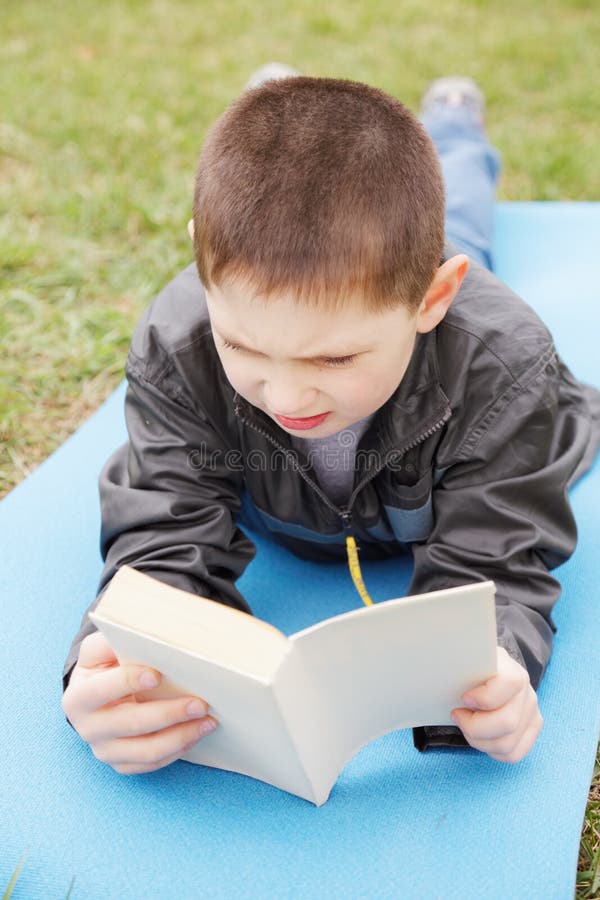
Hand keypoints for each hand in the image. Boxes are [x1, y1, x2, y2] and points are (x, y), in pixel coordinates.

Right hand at [62, 631, 217, 773]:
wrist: (96, 695)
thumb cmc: (105, 666)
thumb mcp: (100, 649)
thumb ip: (113, 639)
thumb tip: (143, 633)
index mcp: (79, 697)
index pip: (103, 690)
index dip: (130, 681)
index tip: (158, 675)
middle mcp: (87, 728)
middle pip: (131, 724)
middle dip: (169, 713)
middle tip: (200, 703)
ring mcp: (105, 750)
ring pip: (146, 750)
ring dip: (181, 736)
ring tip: (208, 721)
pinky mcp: (121, 764)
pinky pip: (152, 763)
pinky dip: (178, 749)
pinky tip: (197, 733)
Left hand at [450, 646, 542, 762]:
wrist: (486, 673)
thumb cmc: (470, 669)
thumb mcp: (465, 661)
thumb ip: (457, 663)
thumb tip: (439, 665)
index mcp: (511, 669)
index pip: (509, 684)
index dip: (485, 697)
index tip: (464, 699)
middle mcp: (526, 691)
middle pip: (507, 722)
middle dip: (475, 727)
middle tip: (457, 716)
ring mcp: (532, 712)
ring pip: (507, 743)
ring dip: (478, 741)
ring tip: (466, 726)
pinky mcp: (531, 730)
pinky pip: (513, 754)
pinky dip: (490, 751)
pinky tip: (480, 738)